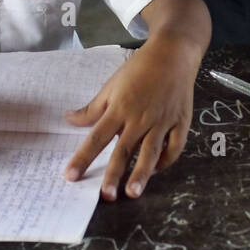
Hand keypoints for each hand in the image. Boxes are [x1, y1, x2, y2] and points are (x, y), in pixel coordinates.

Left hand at [63, 41, 194, 199]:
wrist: (173, 54)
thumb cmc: (139, 69)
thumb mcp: (112, 85)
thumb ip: (92, 108)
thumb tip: (68, 120)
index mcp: (120, 107)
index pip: (97, 137)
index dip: (83, 158)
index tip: (70, 176)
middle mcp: (140, 117)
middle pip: (124, 149)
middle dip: (114, 174)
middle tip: (105, 195)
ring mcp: (162, 121)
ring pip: (151, 152)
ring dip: (141, 173)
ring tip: (133, 192)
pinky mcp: (181, 122)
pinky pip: (174, 147)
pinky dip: (166, 160)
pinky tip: (156, 170)